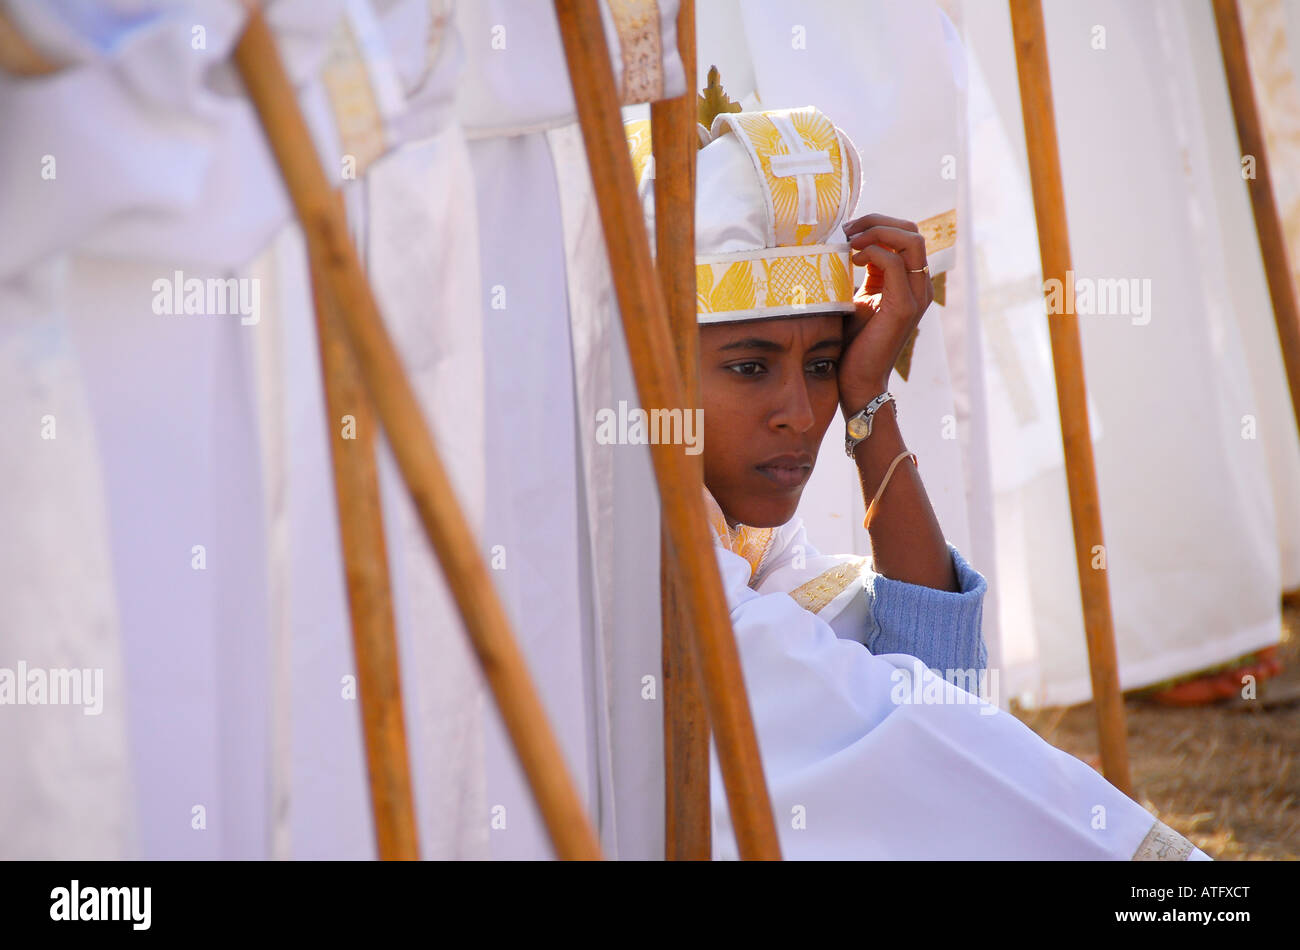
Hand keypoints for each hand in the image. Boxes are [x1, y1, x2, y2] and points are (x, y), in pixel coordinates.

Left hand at [837, 213, 933, 411]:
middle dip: (877, 221)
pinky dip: (874, 252)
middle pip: (911, 230)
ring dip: (877, 231)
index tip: (845, 229)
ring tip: (849, 241)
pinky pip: (896, 263)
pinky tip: (854, 259)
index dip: (876, 222)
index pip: (904, 233)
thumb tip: (834, 244)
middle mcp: (917, 285)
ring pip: (911, 240)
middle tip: (846, 229)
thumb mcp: (853, 297)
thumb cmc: (850, 342)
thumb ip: (856, 272)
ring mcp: (916, 295)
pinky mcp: (905, 306)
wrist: (856, 380)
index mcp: (906, 281)